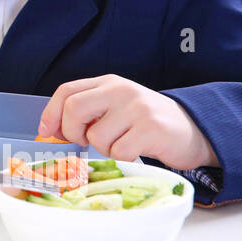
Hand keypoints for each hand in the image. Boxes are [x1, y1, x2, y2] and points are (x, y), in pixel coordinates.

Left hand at [37, 74, 218, 169]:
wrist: (193, 130)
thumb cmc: (146, 124)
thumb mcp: (116, 108)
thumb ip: (88, 112)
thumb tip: (52, 131)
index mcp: (108, 83)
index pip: (67, 91)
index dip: (51, 113)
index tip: (48, 132)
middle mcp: (120, 90)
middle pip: (74, 109)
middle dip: (73, 133)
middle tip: (87, 142)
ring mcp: (137, 108)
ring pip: (97, 137)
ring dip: (105, 149)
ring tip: (123, 143)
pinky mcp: (151, 128)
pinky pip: (119, 152)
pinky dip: (123, 158)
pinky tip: (137, 150)